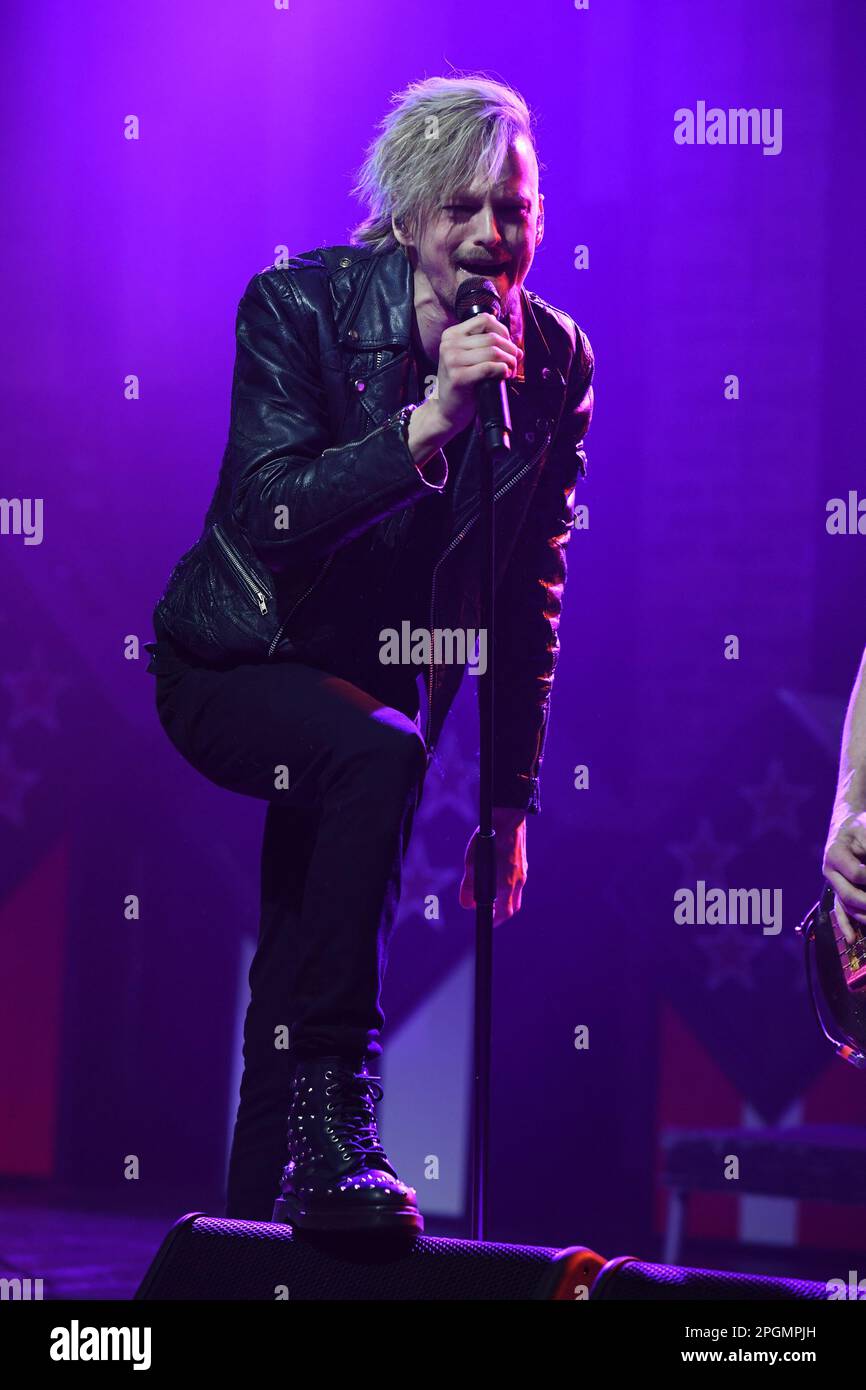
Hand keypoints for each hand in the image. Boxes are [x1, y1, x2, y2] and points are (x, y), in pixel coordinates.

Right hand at [433, 312, 523, 434]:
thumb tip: (517, 347)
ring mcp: (452, 360)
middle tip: (514, 362)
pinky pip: (489, 367)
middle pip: (491, 337)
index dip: (502, 330)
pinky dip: (502, 371)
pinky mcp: (458, 377)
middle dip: (510, 349)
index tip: (508, 345)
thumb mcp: (468, 359)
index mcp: (451, 335)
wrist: (447, 410)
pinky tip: (504, 376)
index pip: (484, 319)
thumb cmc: (462, 384)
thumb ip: (486, 347)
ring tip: (511, 370)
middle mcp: (449, 344)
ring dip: (509, 361)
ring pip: (493, 352)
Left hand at [459, 808, 526, 926]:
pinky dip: (508, 884)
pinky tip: (498, 874)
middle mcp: (518, 881)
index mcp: (506, 886)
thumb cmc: (488, 840)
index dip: (495, 920)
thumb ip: (469, 887)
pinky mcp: (523, 862)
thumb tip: (467, 905)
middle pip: (512, 906)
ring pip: (515, 893)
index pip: (504, 913)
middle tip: (490, 910)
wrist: (508, 817)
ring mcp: (523, 871)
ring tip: (491, 892)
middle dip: (501, 912)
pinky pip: (517, 880)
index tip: (488, 922)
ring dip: (504, 897)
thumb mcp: (472, 864)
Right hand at [822, 811, 865, 943]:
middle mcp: (830, 872)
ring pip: (846, 907)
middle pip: (849, 896)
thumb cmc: (860, 827)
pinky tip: (851, 939)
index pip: (857, 873)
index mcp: (835, 854)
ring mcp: (833, 883)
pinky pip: (841, 911)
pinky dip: (847, 925)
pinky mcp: (839, 891)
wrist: (847, 826)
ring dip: (864, 917)